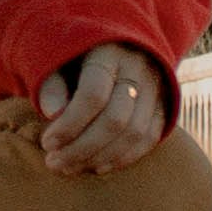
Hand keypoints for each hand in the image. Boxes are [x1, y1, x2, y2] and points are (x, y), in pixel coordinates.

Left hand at [36, 44, 164, 176]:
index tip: (46, 143)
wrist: (116, 43)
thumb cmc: (76, 54)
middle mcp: (138, 68)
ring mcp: (156, 87)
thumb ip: (52, 83)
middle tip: (54, 163)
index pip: (93, 95)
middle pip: (115, 119)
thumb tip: (52, 113)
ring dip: (100, 157)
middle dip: (82, 148)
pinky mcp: (164, 103)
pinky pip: (150, 137)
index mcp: (108, 51)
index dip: (69, 125)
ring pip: (134, 132)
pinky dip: (124, 157)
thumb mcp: (58, 59)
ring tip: (70, 167)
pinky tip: (97, 167)